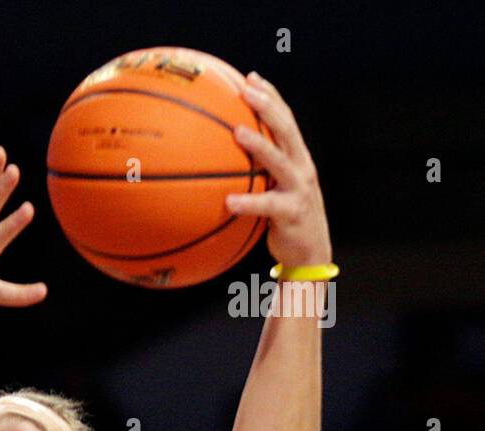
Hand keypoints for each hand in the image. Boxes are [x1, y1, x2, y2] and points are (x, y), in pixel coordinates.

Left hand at [226, 72, 332, 267]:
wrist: (310, 253)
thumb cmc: (284, 218)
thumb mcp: (273, 188)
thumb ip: (256, 171)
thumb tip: (221, 157)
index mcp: (297, 158)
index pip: (285, 120)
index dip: (270, 97)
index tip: (250, 77)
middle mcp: (302, 168)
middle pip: (287, 129)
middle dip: (268, 106)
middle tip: (246, 89)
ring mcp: (299, 189)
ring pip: (279, 161)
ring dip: (259, 145)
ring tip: (237, 132)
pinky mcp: (292, 213)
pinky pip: (267, 206)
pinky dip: (248, 202)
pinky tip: (228, 202)